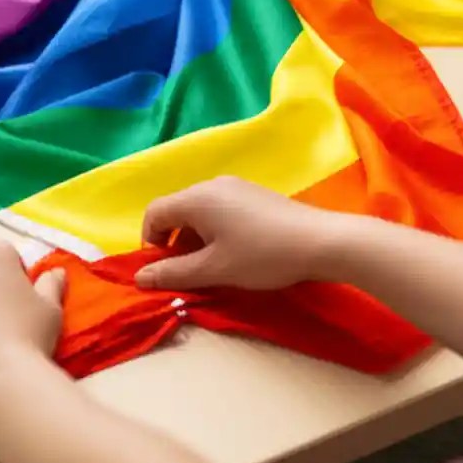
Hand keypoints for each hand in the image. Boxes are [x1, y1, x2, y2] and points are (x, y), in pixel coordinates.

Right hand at [136, 176, 361, 290]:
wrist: (322, 242)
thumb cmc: (262, 255)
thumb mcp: (214, 270)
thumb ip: (173, 273)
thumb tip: (139, 278)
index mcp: (196, 198)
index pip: (154, 213)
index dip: (151, 244)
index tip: (166, 271)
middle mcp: (212, 185)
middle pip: (176, 211)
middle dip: (174, 244)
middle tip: (190, 273)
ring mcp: (236, 187)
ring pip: (199, 212)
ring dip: (196, 240)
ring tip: (215, 267)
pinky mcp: (254, 195)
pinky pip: (220, 210)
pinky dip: (216, 232)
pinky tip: (237, 253)